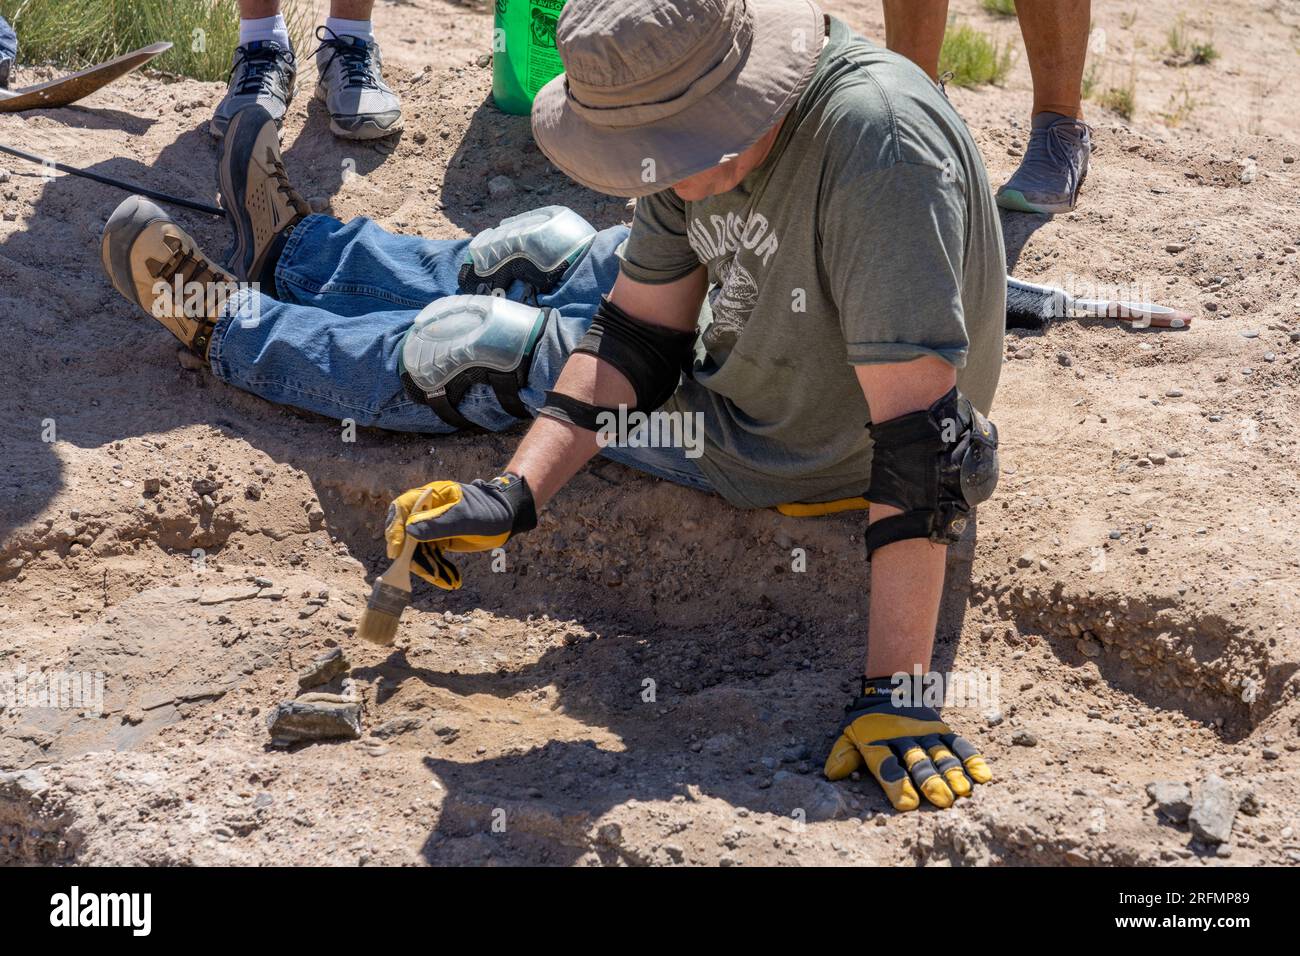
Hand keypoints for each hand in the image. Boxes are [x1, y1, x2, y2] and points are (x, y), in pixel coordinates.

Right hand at [384, 473, 536, 589]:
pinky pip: (432, 558)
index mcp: (429, 496)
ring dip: (431, 570)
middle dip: (416, 558)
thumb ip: (438, 524)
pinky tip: (453, 581)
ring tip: (450, 582)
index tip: (395, 552)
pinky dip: (440, 571)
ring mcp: (432, 527)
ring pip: (419, 552)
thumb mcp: (465, 518)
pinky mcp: (439, 541)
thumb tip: (408, 532)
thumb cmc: (489, 511)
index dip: (394, 530)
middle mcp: (426, 511)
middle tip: (430, 575)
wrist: (508, 518)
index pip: (401, 510)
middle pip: (407, 536)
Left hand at [824, 679, 990, 810]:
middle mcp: (903, 737)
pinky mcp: (942, 730)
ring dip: (953, 773)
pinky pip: (958, 744)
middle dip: (930, 781)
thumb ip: (843, 754)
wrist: (891, 686)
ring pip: (940, 754)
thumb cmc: (868, 721)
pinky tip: (982, 775)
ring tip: (963, 791)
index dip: (897, 784)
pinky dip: (971, 758)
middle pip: (918, 761)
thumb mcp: (849, 733)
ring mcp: (925, 733)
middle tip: (942, 800)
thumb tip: (832, 774)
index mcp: (878, 742)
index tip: (908, 804)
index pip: (886, 765)